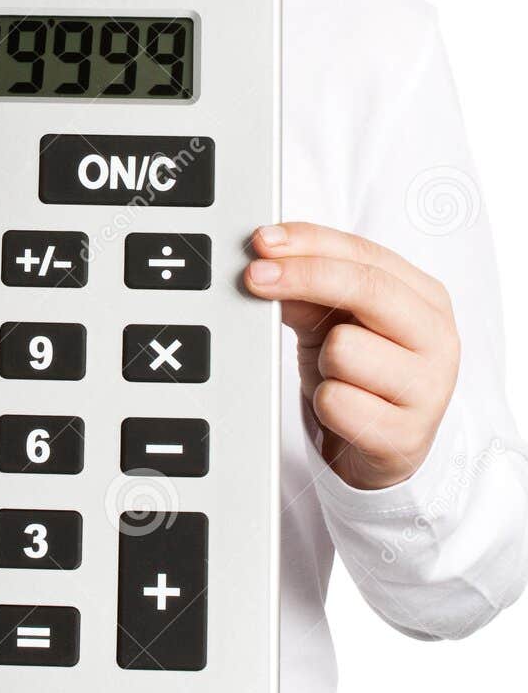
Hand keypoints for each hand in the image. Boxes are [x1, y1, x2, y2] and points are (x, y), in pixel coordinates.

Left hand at [244, 222, 460, 489]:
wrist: (381, 450)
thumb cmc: (361, 376)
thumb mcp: (332, 323)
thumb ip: (308, 291)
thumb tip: (269, 265)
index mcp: (425, 298)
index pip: (365, 254)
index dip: (309, 242)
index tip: (262, 242)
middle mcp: (437, 338)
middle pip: (366, 287)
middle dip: (301, 278)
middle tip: (255, 278)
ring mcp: (428, 388)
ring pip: (343, 348)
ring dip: (320, 362)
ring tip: (333, 376)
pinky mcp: (406, 436)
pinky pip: (336, 401)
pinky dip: (324, 404)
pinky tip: (340, 410)